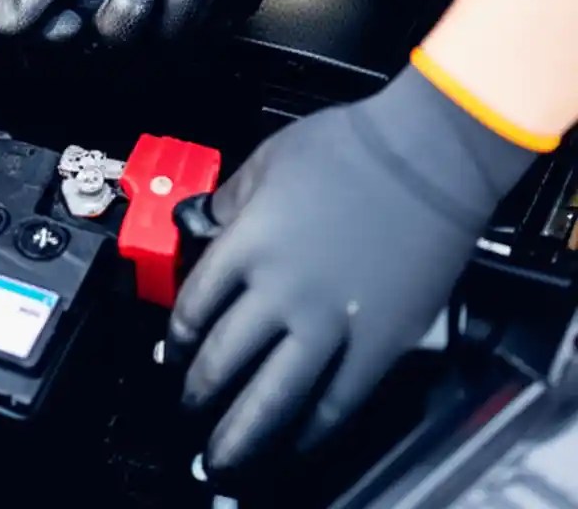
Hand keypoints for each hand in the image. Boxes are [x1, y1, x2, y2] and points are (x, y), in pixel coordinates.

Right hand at [0, 0, 340, 45]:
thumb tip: (2, 21)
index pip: (51, 28)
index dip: (55, 37)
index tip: (66, 26)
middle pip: (97, 47)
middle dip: (117, 20)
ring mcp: (161, 10)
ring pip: (146, 49)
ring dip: (166, 8)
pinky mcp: (203, 19)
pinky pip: (189, 40)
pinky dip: (196, 3)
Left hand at [166, 66, 535, 475]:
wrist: (428, 154)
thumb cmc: (349, 147)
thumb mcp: (267, 161)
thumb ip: (231, 201)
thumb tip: (210, 223)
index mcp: (246, 246)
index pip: (195, 307)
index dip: (178, 338)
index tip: (171, 353)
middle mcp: (280, 291)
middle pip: (224, 358)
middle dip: (198, 391)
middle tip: (188, 406)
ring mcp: (329, 321)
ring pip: (273, 394)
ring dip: (241, 430)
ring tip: (222, 452)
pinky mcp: (379, 341)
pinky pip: (338, 399)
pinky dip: (312, 427)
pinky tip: (295, 441)